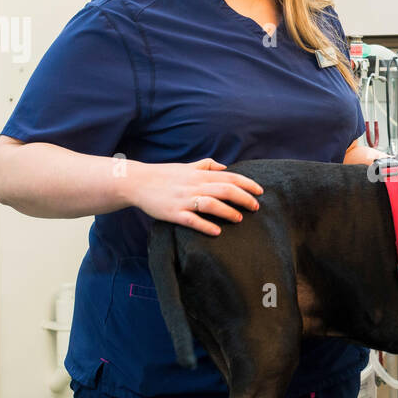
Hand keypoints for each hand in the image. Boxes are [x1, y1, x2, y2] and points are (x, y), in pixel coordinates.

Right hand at [126, 157, 262, 235]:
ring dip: (228, 212)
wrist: (136, 182)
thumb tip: (225, 166)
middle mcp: (194, 185)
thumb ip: (206, 165)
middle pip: (225, 190)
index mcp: (199, 174)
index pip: (230, 177)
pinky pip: (192, 220)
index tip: (260, 191)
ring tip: (239, 219)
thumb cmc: (164, 174)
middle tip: (256, 208)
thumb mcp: (186, 166)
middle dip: (244, 199)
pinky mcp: (173, 213)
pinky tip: (217, 231)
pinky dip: (206, 225)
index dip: (247, 184)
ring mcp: (183, 199)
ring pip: (212, 204)